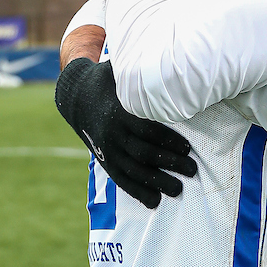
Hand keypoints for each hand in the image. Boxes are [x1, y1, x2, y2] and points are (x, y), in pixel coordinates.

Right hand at [55, 58, 196, 207]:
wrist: (75, 95)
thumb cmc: (109, 80)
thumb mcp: (123, 71)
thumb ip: (145, 71)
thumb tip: (178, 63)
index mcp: (120, 111)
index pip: (147, 129)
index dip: (169, 141)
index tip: (188, 148)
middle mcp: (112, 132)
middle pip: (143, 153)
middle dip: (169, 163)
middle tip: (192, 170)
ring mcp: (107, 149)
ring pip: (133, 170)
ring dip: (157, 182)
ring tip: (178, 190)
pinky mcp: (105, 160)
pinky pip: (121, 180)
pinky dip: (138, 192)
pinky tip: (155, 202)